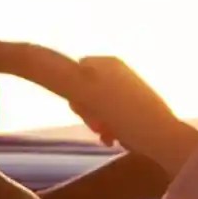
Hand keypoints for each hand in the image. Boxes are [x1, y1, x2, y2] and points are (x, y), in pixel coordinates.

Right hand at [71, 57, 197, 172]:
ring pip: (98, 106)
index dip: (74, 96)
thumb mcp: (89, 97)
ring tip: (110, 137)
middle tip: (99, 128)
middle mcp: (119, 71)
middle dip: (88, 112)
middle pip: (85, 91)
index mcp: (108, 62)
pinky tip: (117, 140)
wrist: (165, 139)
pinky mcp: (140, 107)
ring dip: (99, 123)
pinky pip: (114, 115)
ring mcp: (130, 88)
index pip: (73, 72)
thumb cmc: (126, 117)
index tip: (84, 112)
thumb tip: (33, 58)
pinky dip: (112, 128)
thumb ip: (62, 78)